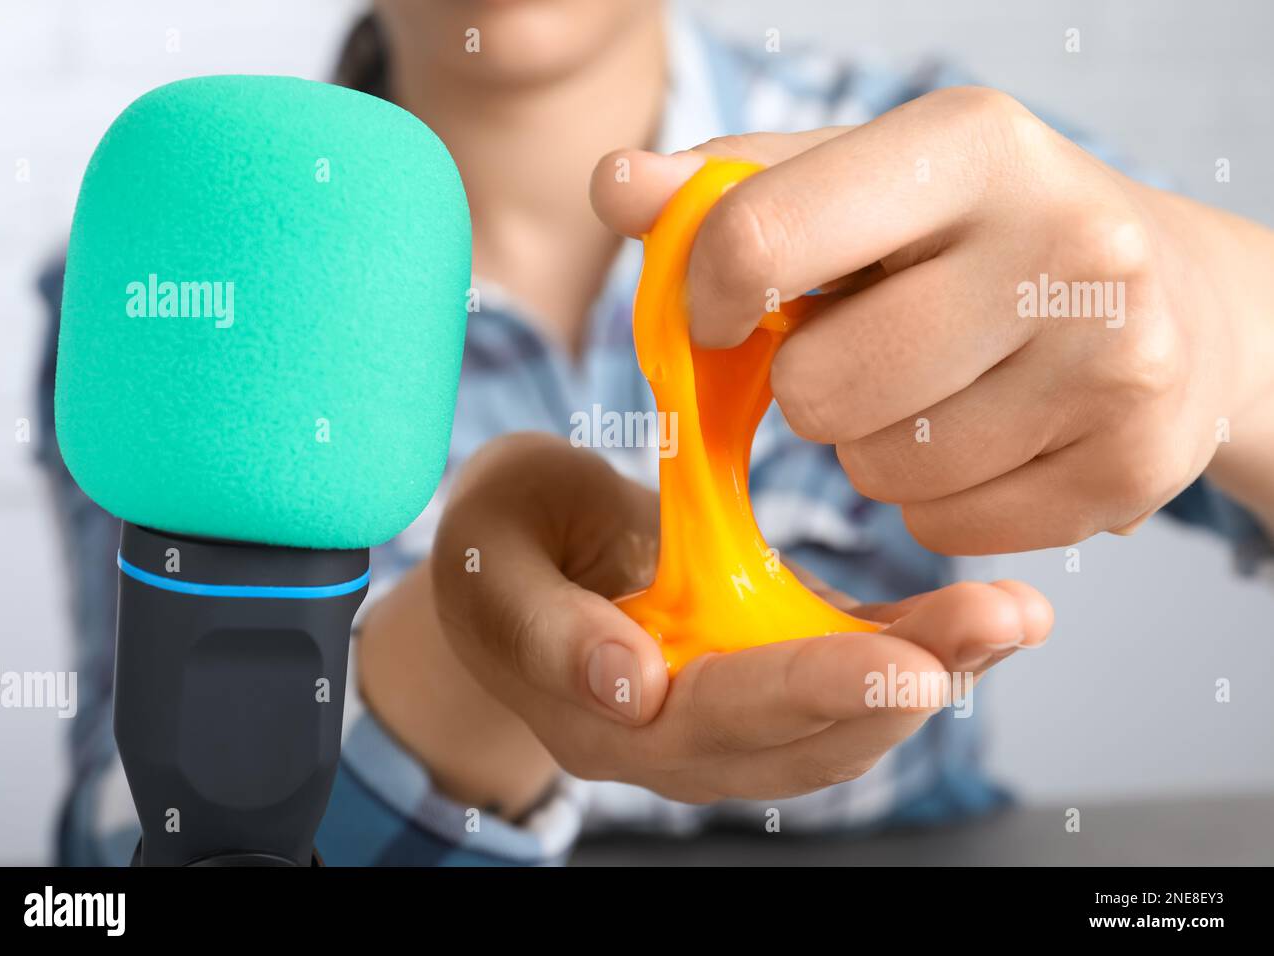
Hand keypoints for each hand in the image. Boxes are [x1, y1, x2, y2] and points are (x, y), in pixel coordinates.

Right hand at [433, 432, 1051, 801]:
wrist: (518, 561)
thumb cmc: (501, 542)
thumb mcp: (493, 559)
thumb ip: (546, 627)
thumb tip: (627, 689)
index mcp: (599, 714)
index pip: (708, 723)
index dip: (801, 693)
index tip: (895, 665)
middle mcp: (676, 738)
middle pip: (799, 742)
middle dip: (901, 687)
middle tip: (990, 626)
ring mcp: (729, 714)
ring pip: (842, 725)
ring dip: (934, 673)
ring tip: (1013, 615)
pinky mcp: (768, 669)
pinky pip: (851, 677)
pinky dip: (925, 651)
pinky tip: (993, 616)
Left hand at [592, 87, 1273, 552]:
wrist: (1174, 303)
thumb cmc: (978, 237)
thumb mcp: (864, 180)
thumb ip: (732, 189)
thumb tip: (616, 188)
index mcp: (970, 143)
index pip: (759, 239)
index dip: (708, 297)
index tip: (719, 317)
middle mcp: (1064, 242)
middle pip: (818, 389)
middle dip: (811, 390)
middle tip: (867, 356)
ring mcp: (1116, 359)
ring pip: (881, 471)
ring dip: (876, 448)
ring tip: (940, 392)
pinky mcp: (1134, 463)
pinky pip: (947, 529)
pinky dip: (941, 502)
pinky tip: (991, 440)